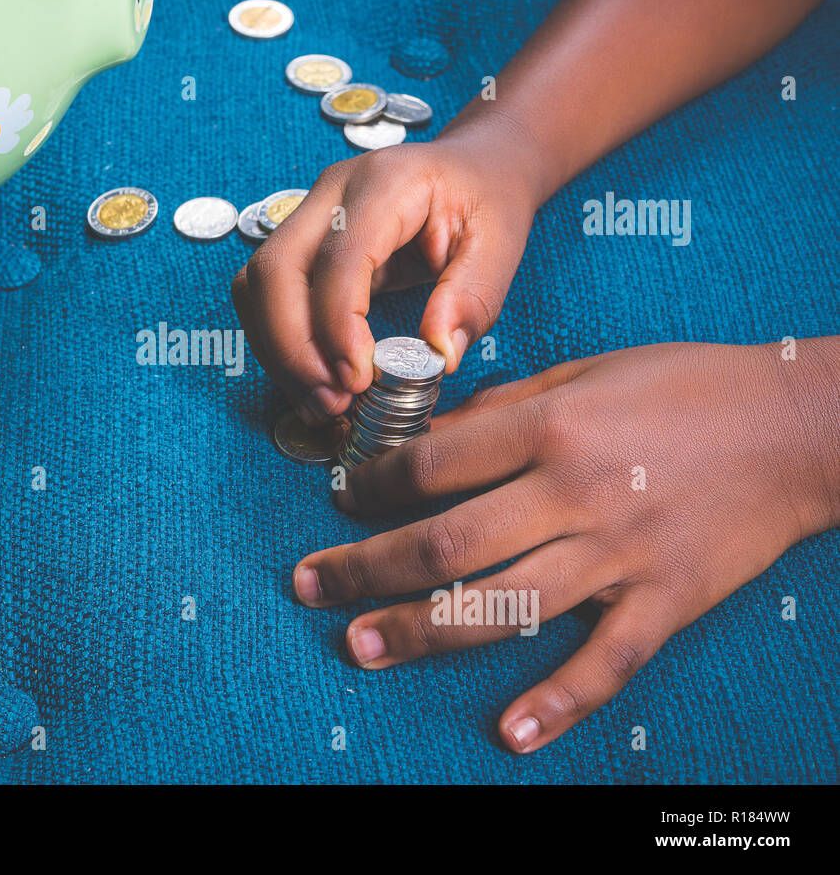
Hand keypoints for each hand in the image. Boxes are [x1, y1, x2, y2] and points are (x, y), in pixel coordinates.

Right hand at [231, 128, 537, 424]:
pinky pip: (264, 297)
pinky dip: (280, 346)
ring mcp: (307, 215)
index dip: (337, 325)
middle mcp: (331, 192)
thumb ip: (471, 298)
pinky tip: (314, 382)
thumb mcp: (500, 244)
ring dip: (279, 353)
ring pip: (255, 286)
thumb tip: (437, 356)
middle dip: (293, 348)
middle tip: (332, 402)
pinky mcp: (300, 243)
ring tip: (323, 403)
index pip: (338, 258)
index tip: (357, 380)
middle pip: (274, 270)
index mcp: (385, 184)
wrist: (472, 167)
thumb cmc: (486, 199)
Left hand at [291, 341, 839, 752]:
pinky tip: (509, 731)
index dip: (374, 484)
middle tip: (310, 586)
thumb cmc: (685, 386)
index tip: (342, 498)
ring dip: (423, 631)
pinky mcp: (664, 601)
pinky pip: (605, 662)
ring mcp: (620, 553)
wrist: (797, 426)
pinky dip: (557, 701)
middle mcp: (575, 493)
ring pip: (503, 605)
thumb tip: (431, 437)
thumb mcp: (584, 370)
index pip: (434, 465)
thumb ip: (504, 408)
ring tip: (361, 646)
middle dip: (367, 567)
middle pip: (448, 542)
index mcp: (551, 427)